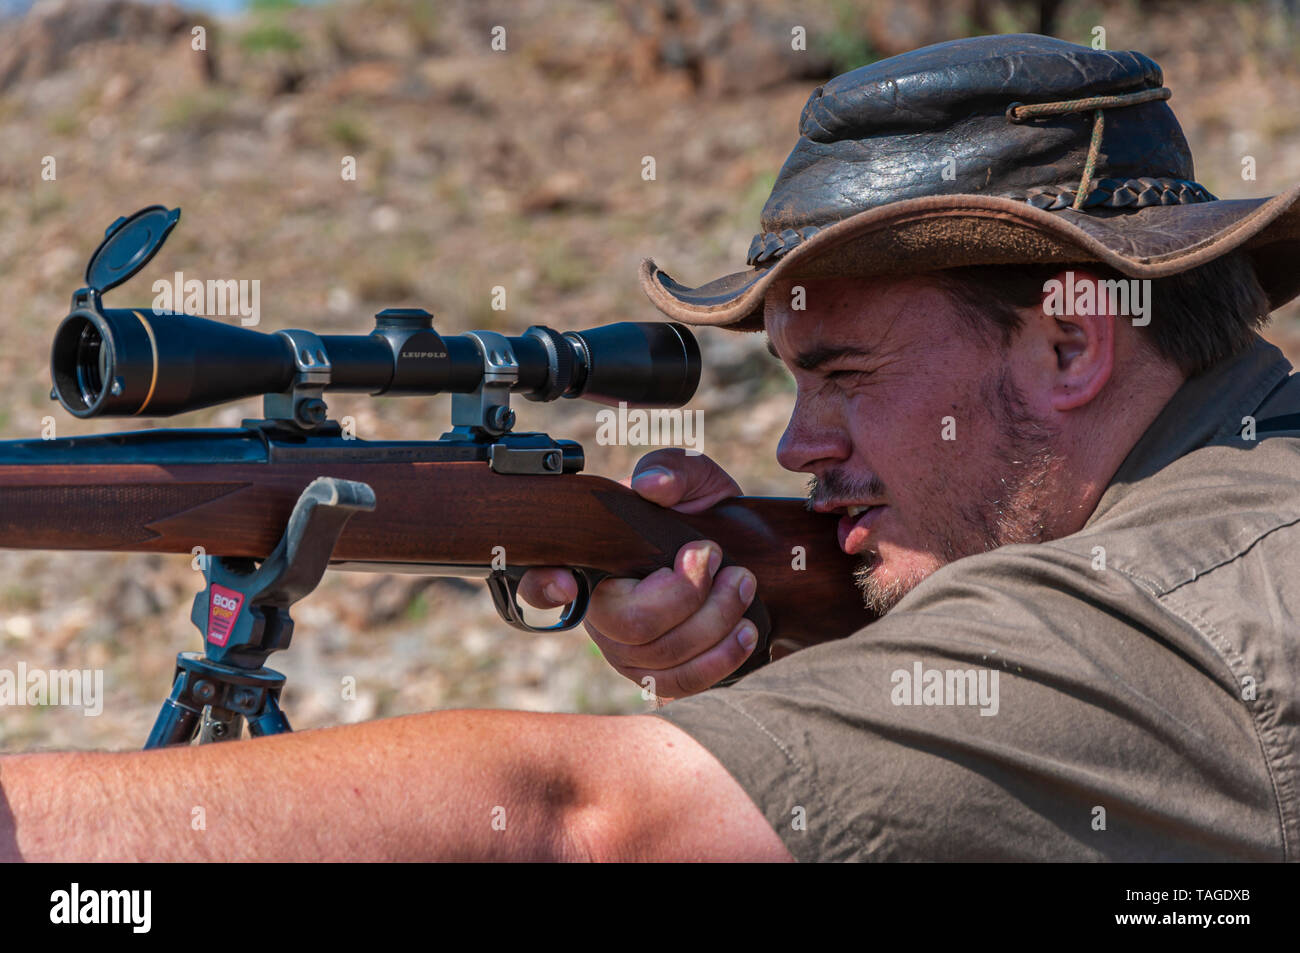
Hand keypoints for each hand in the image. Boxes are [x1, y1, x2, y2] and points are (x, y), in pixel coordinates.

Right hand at [518, 449, 758, 697]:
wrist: (744, 557)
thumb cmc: (703, 514)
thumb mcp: (692, 479)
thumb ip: (671, 470)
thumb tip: (652, 486)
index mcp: (593, 563)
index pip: (542, 583)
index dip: (547, 587)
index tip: (570, 581)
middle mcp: (602, 614)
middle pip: (630, 625)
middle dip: (686, 594)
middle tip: (714, 556)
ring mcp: (628, 652)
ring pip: (663, 656)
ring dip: (715, 619)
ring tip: (742, 582)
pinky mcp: (661, 678)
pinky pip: (682, 684)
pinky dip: (722, 657)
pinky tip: (745, 628)